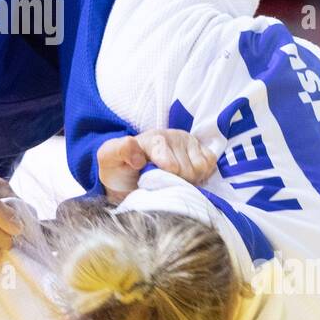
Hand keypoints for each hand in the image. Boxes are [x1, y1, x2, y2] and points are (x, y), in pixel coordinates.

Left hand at [97, 128, 217, 202]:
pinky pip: (210, 162)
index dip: (166, 176)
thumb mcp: (108, 159)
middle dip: (175, 182)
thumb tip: (139, 155)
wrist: (128, 177)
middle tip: (161, 182)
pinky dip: (201, 173)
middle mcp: (171, 136)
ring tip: (172, 180)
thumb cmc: (119, 169)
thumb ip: (119, 150)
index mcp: (151, 139)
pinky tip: (186, 175)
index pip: (171, 163)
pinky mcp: (200, 147)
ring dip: (188, 180)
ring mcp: (187, 140)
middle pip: (187, 170)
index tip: (152, 180)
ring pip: (200, 168)